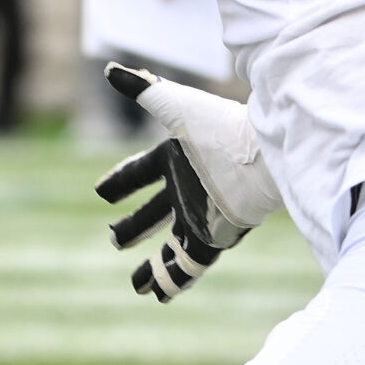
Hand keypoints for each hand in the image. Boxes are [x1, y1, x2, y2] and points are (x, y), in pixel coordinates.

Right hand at [94, 63, 281, 302]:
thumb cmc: (223, 127)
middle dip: (134, 225)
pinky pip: (187, 266)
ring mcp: (200, 216)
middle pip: (154, 213)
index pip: (138, 173)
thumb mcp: (176, 106)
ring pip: (170, 246)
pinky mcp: (213, 238)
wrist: (263, 154)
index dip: (119, 182)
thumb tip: (109, 69)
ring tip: (134, 285)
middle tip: (113, 237)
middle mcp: (187, 191)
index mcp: (175, 160)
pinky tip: (157, 295)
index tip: (100, 191)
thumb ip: (142, 89)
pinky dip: (172, 281)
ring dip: (150, 265)